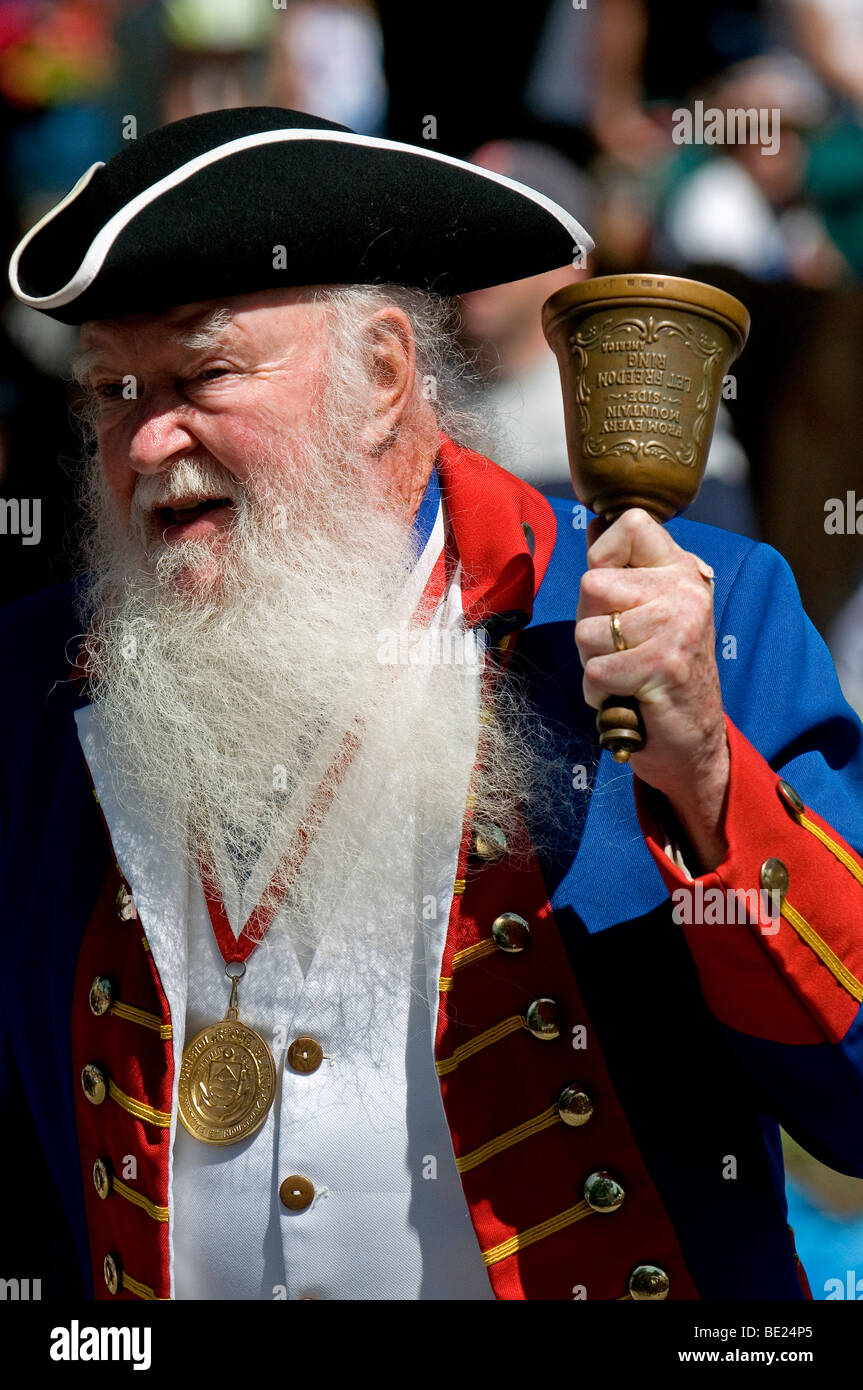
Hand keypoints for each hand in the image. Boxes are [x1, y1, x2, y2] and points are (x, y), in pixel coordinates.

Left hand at [575, 509, 729, 870]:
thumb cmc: (656, 672)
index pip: (631, 523)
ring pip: (587, 631)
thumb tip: (595, 522)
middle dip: (591, 624)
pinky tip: (627, 696)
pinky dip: (599, 692)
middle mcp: (686, 590)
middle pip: (592, 584)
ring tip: (626, 673)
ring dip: (594, 662)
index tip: (616, 595)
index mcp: (682, 569)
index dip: (603, 557)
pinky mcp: (665, 664)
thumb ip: (622, 568)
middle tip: (622, 649)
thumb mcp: (645, 611)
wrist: (692, 741)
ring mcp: (679, 625)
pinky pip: (594, 670)